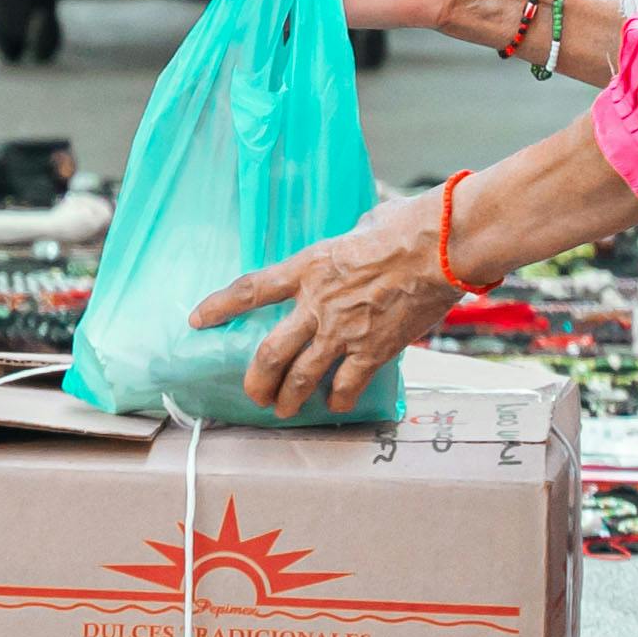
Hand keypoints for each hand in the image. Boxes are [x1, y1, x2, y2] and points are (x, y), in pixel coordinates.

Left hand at [190, 199, 460, 419]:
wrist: (440, 248)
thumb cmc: (407, 226)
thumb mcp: (361, 226)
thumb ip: (348, 242)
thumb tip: (358, 235)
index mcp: (308, 267)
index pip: (251, 290)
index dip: (220, 306)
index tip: (198, 320)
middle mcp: (317, 303)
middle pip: (270, 353)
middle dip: (256, 380)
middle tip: (252, 393)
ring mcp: (343, 331)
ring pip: (301, 377)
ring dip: (288, 398)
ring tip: (283, 410)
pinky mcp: (373, 350)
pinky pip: (346, 386)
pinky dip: (337, 399)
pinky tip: (335, 404)